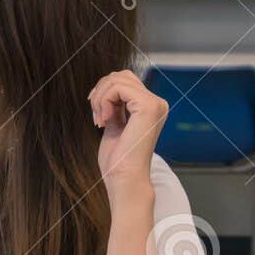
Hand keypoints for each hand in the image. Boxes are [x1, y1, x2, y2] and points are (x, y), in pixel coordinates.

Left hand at [90, 69, 167, 206]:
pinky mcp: (148, 106)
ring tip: (100, 120)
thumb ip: (114, 105)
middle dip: (101, 92)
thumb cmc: (118, 159)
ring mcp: (155, 104)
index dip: (104, 91)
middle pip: (121, 75)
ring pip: (117, 79)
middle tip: (97, 117)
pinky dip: (103, 101)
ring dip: (100, 98)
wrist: (123, 178)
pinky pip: (117, 87)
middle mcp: (157, 103)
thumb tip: (105, 85)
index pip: (124, 80)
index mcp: (151, 107)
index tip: (97, 114)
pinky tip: (104, 121)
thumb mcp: (115, 124)